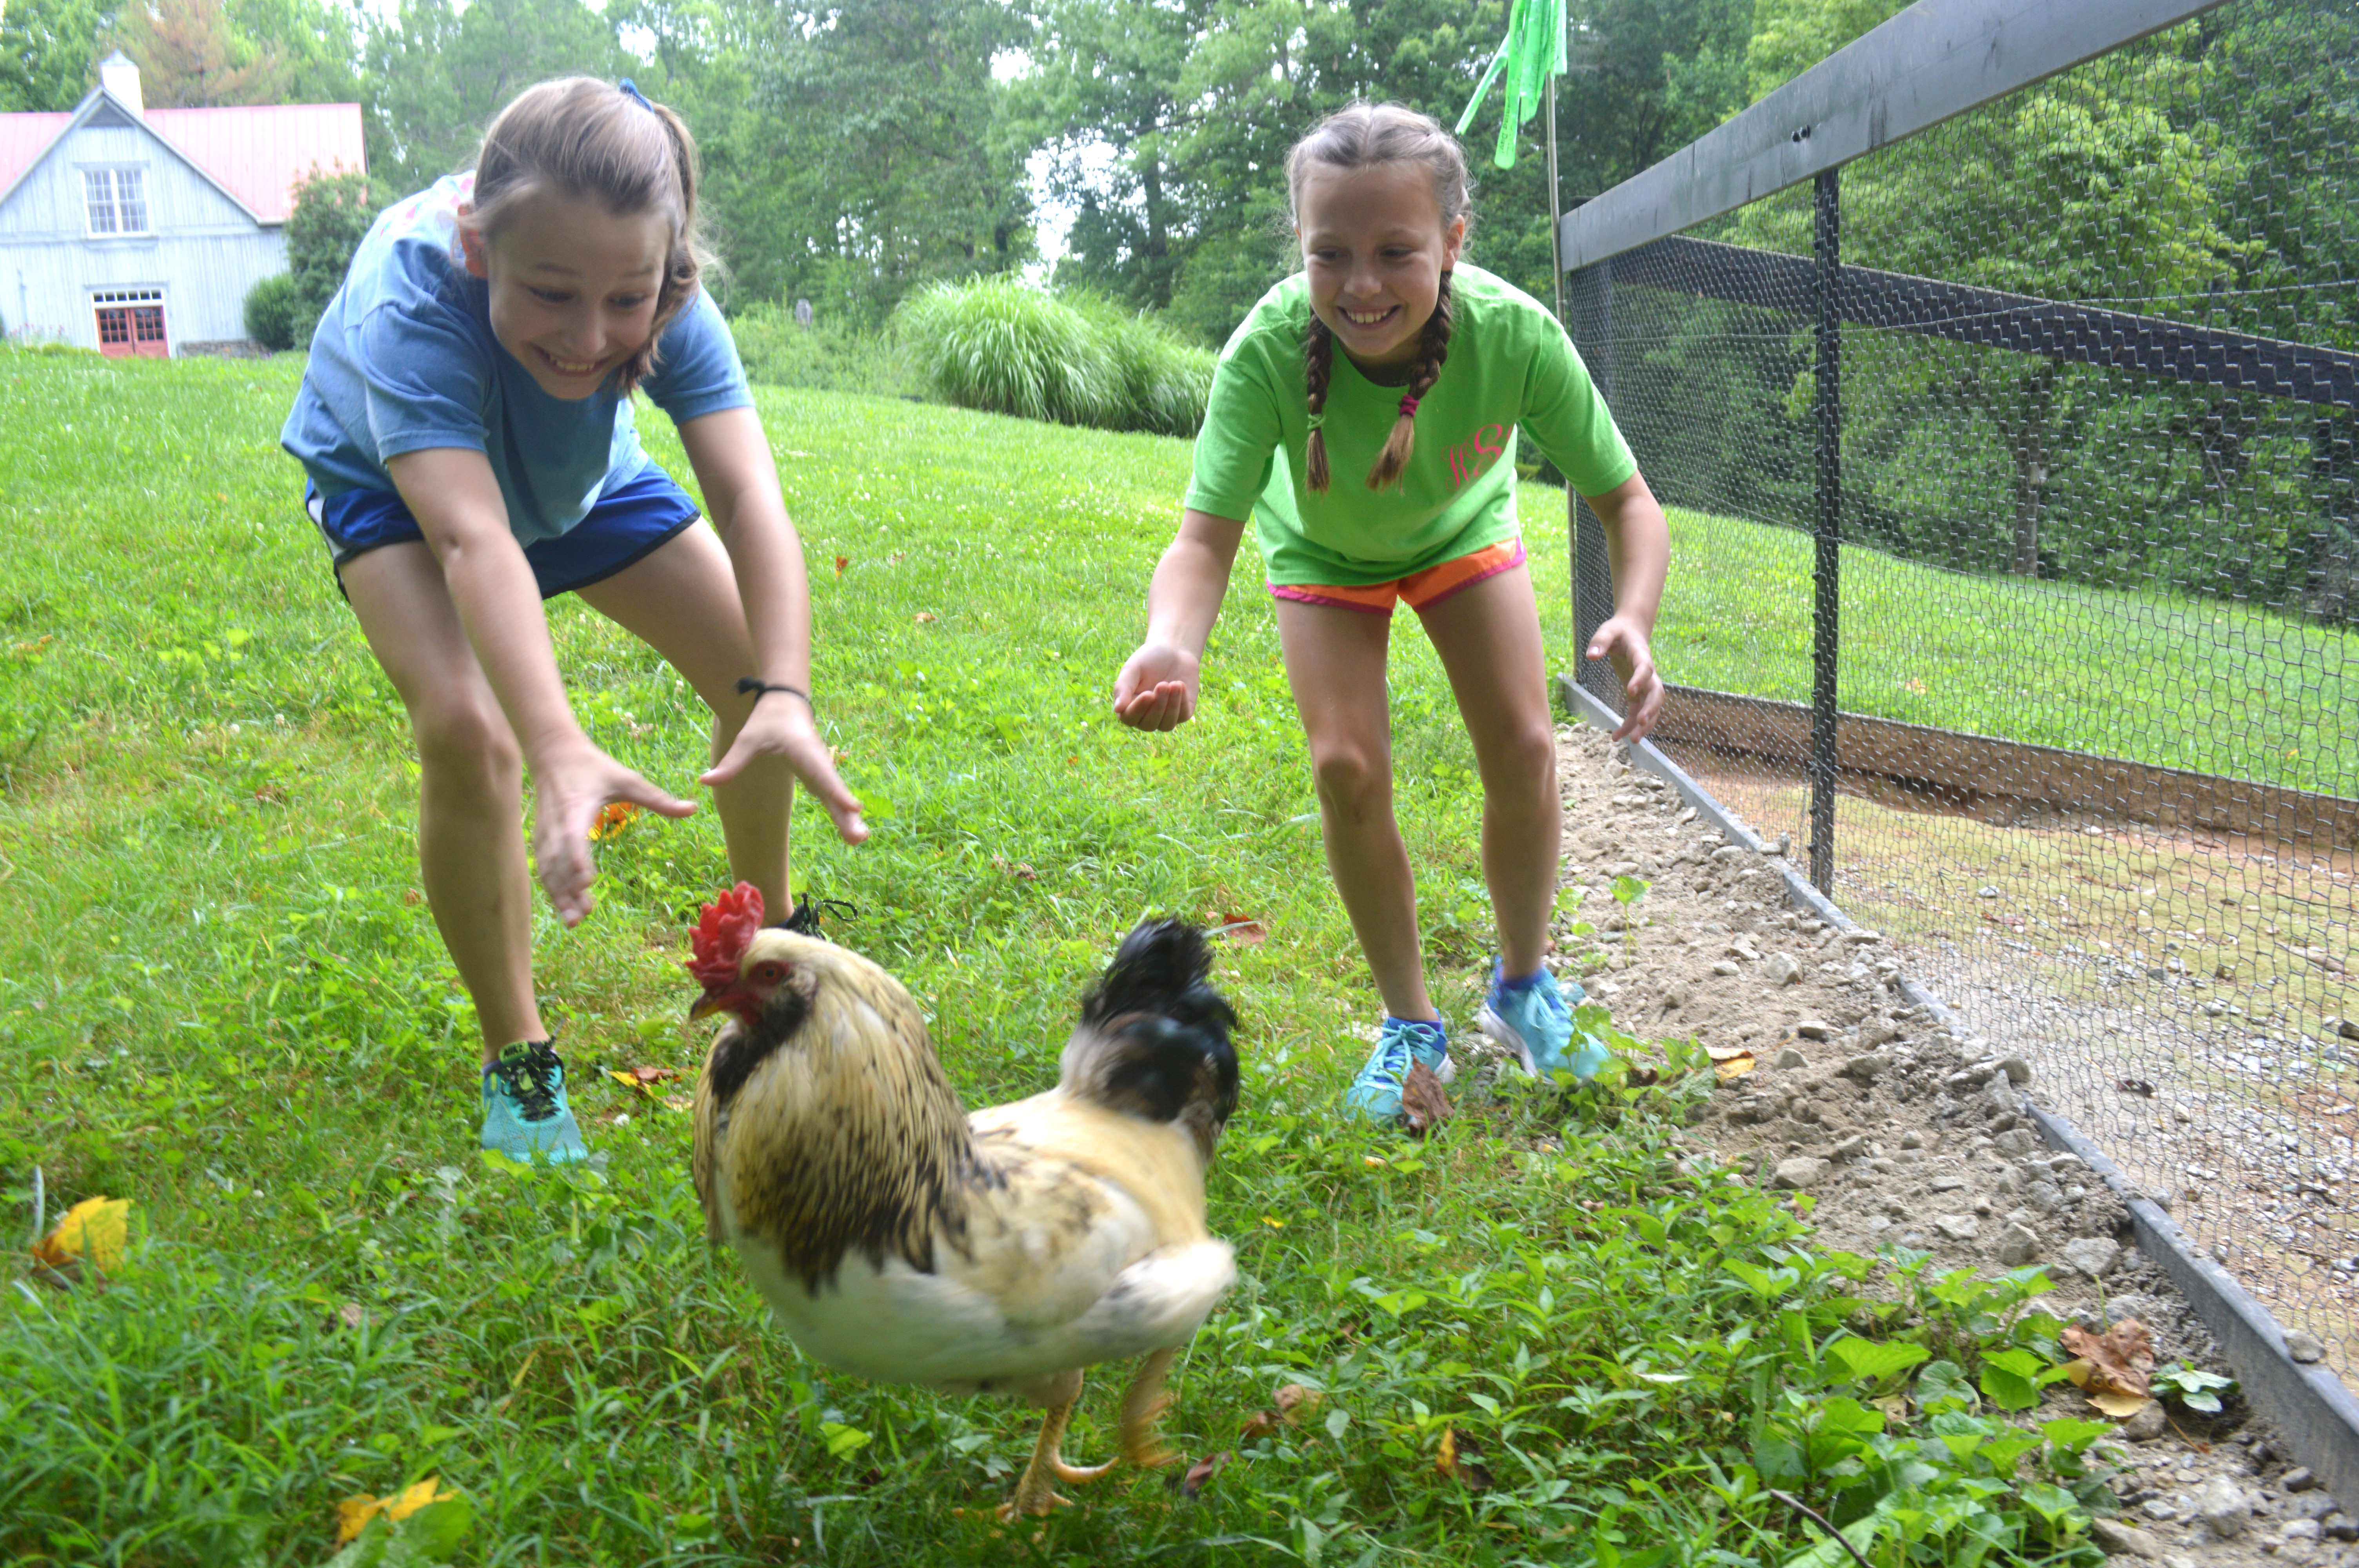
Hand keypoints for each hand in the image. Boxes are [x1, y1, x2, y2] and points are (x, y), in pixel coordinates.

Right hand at [533, 743, 697, 927]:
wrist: (554, 755)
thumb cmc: (594, 767)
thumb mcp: (627, 780)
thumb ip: (658, 799)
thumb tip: (693, 809)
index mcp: (576, 807)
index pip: (572, 836)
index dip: (577, 859)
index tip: (587, 881)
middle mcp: (556, 823)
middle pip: (558, 861)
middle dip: (568, 890)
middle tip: (582, 916)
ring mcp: (545, 832)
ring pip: (548, 868)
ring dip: (559, 895)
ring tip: (574, 921)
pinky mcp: (541, 838)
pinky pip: (544, 867)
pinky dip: (552, 887)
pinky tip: (564, 907)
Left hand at [700, 692, 870, 845]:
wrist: (785, 704)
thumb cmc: (767, 720)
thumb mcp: (748, 739)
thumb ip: (731, 762)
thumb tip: (705, 780)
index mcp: (804, 752)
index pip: (822, 775)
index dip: (837, 792)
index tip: (852, 808)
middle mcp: (819, 763)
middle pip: (834, 792)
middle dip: (847, 815)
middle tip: (860, 837)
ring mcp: (822, 771)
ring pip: (837, 798)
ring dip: (848, 819)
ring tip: (859, 840)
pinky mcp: (821, 778)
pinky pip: (834, 799)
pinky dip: (843, 815)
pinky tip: (851, 834)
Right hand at [1111, 642, 1201, 731]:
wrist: (1174, 650)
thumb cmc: (1149, 659)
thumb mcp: (1133, 668)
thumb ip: (1123, 687)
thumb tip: (1117, 709)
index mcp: (1129, 706)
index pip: (1129, 718)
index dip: (1138, 709)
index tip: (1148, 694)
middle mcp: (1146, 716)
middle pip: (1148, 725)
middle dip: (1158, 706)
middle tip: (1163, 684)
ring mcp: (1164, 716)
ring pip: (1166, 725)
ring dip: (1171, 706)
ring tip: (1174, 684)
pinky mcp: (1182, 713)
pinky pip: (1182, 716)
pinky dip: (1182, 701)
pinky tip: (1180, 684)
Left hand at [1587, 614, 1663, 741]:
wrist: (1631, 632)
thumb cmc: (1617, 631)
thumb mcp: (1607, 631)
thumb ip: (1600, 641)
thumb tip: (1591, 656)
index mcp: (1641, 654)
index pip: (1645, 668)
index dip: (1640, 679)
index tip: (1630, 691)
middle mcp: (1648, 672)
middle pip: (1656, 693)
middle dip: (1650, 708)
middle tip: (1640, 722)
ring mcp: (1645, 685)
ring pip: (1652, 707)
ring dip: (1646, 724)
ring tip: (1634, 740)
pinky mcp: (1638, 694)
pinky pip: (1637, 712)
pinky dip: (1630, 726)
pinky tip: (1617, 737)